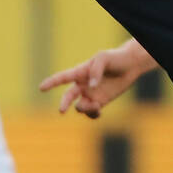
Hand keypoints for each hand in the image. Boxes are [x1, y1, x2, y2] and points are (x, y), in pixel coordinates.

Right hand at [38, 39, 155, 118]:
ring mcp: (91, 94)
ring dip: (85, 108)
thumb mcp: (104, 58)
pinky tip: (98, 111)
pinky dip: (92, 114)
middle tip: (61, 110)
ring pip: (80, 106)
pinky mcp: (100, 102)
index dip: (51, 83)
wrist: (131, 66)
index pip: (62, 78)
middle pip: (68, 96)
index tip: (41, 88)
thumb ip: (95, 71)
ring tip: (96, 106)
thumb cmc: (115, 58)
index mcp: (80, 72)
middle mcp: (83, 84)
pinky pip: (91, 113)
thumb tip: (91, 87)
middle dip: (64, 103)